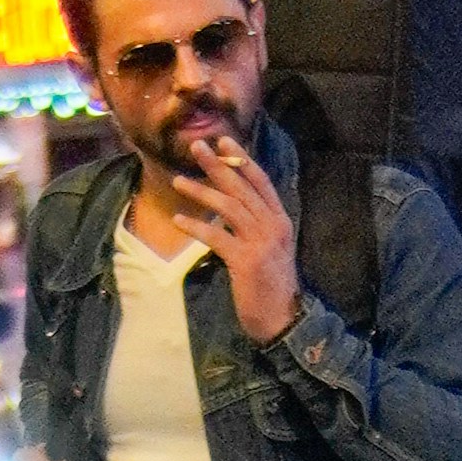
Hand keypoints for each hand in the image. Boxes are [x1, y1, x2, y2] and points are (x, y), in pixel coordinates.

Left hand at [172, 136, 301, 342]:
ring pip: (228, 207)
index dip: (242, 159)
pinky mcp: (246, 261)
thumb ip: (255, 226)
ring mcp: (261, 243)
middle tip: (195, 146)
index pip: (261, 182)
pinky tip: (179, 220)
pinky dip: (197, 226)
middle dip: (218, 164)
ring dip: (201, 192)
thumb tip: (229, 205)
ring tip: (177, 181)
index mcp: (280, 221)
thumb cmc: (272, 286)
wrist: (284, 320)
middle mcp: (273, 226)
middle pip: (242, 188)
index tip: (224, 140)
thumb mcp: (270, 249)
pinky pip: (217, 237)